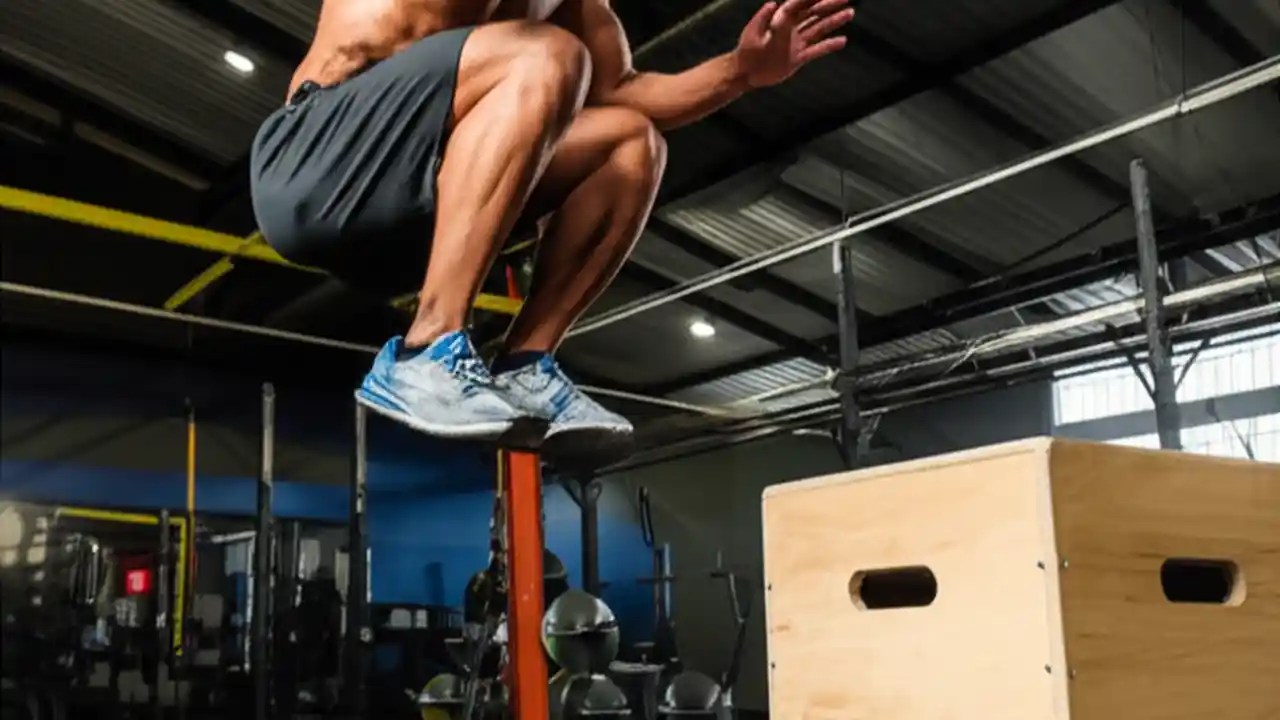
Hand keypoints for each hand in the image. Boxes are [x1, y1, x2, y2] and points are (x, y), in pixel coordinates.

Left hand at [734, 0, 854, 88]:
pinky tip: (843, 40)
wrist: (746, 72)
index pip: (800, 4)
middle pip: (813, 14)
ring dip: (833, 21)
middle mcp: (792, 29)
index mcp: (781, 20)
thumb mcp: (753, 33)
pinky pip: (817, 50)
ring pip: (819, 29)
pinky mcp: (799, 58)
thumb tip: (773, 3)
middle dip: (828, 5)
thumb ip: (763, 19)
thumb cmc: (747, 50)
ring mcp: (797, 43)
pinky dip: (829, 45)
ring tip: (849, 13)